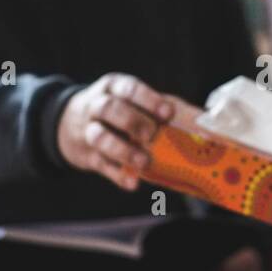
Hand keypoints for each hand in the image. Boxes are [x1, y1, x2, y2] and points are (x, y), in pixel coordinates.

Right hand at [56, 73, 174, 190]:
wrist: (68, 124)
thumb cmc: (117, 111)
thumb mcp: (131, 100)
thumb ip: (161, 108)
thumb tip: (203, 121)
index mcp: (113, 87)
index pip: (128, 88)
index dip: (148, 100)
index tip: (168, 113)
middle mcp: (96, 105)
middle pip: (109, 109)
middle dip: (132, 121)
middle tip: (153, 135)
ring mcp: (88, 130)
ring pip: (99, 137)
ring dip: (123, 150)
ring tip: (144, 162)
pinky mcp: (87, 156)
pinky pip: (100, 165)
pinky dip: (117, 175)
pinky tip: (132, 184)